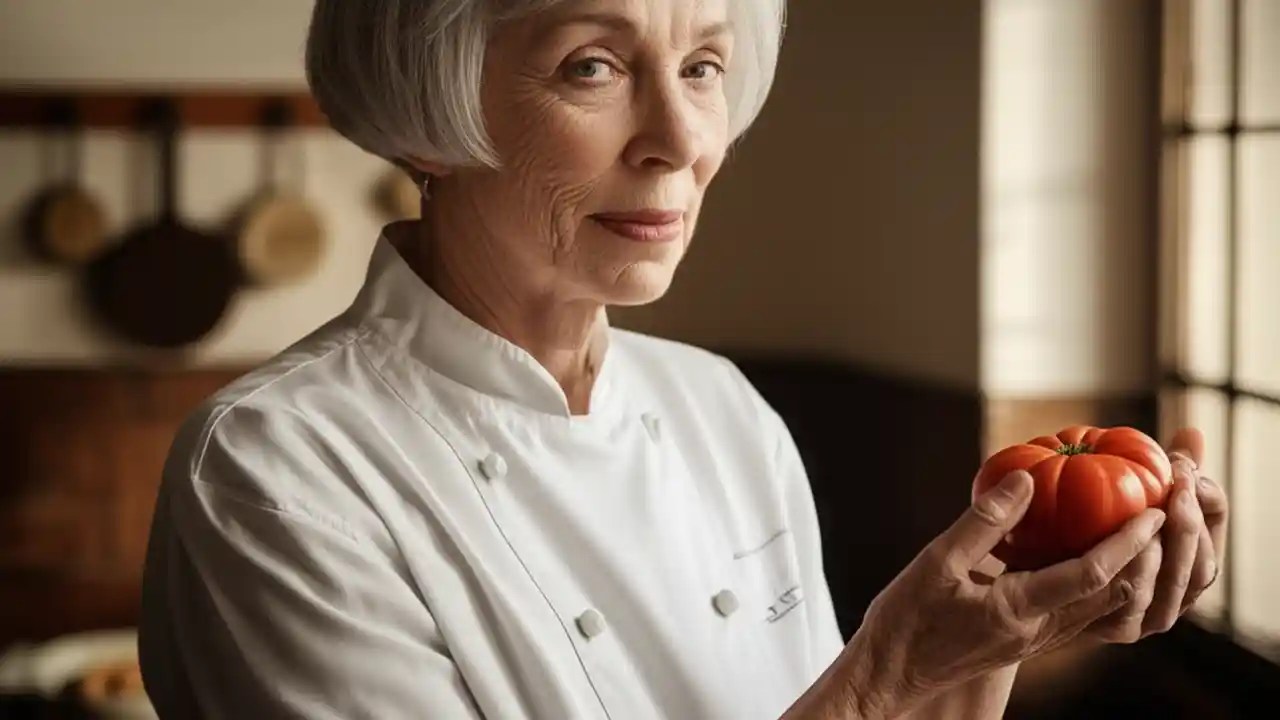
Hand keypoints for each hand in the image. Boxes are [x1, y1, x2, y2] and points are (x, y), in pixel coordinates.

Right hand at [852, 471, 1164, 713]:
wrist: (890, 675)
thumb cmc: (906, 620)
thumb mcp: (936, 561)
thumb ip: (984, 521)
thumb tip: (1026, 479)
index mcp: (1018, 610)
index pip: (1091, 573)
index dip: (1127, 541)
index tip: (1153, 509)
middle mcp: (1038, 631)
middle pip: (1111, 595)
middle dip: (1144, 556)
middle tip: (1162, 514)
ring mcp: (1035, 641)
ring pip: (1099, 608)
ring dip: (1127, 572)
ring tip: (1141, 534)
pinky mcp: (1025, 642)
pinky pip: (1077, 613)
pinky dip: (1097, 584)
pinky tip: (1092, 557)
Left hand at [1082, 427, 1228, 643]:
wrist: (1029, 570)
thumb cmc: (1080, 522)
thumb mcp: (1120, 493)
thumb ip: (1156, 466)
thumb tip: (1191, 433)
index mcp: (1185, 559)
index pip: (1213, 526)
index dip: (1208, 502)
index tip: (1185, 470)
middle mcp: (1175, 592)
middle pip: (1203, 563)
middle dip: (1192, 521)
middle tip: (1174, 484)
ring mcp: (1151, 615)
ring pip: (1177, 584)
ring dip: (1172, 546)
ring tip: (1157, 510)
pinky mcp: (1118, 627)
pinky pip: (1136, 602)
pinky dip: (1137, 574)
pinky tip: (1126, 546)